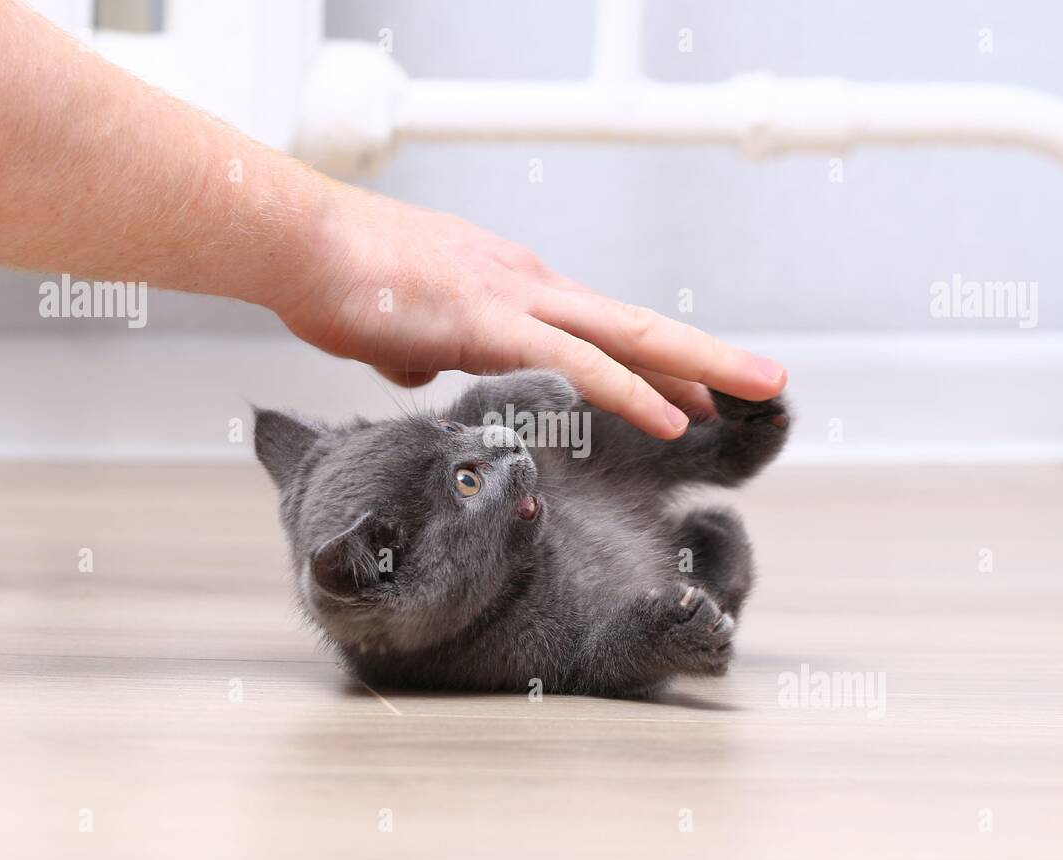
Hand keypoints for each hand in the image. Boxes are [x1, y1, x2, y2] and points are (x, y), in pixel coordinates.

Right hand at [269, 180, 786, 438]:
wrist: (295, 238)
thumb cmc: (337, 279)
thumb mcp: (400, 326)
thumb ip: (430, 347)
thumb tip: (429, 367)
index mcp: (513, 286)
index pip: (602, 327)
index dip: (656, 357)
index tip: (699, 385)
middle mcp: (529, 283)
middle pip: (638, 323)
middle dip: (709, 355)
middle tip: (767, 379)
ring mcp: (515, 297)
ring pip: (628, 334)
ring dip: (700, 365)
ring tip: (758, 392)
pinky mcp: (488, 320)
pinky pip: (575, 361)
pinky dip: (629, 391)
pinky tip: (671, 419)